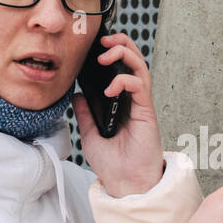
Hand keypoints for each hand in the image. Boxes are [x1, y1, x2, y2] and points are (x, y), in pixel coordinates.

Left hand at [73, 31, 163, 197]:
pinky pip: (139, 86)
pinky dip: (124, 81)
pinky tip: (109, 90)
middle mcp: (133, 100)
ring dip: (124, 54)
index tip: (93, 47)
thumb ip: (85, 114)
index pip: (120, 68)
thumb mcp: (90, 135)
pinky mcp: (147, 112)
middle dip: (121, 43)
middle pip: (134, 60)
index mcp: (121, 103)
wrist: (125, 183)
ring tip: (106, 55)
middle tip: (103, 39)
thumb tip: (76, 94)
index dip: (111, 52)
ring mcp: (141, 105)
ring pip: (140, 67)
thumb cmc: (113, 164)